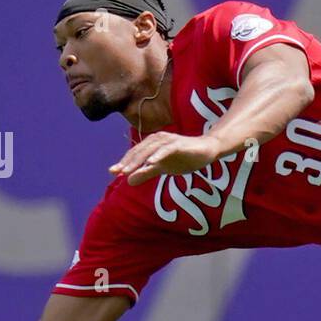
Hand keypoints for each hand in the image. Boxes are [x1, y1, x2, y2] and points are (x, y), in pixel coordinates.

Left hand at [108, 132, 222, 186]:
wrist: (207, 150)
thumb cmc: (184, 157)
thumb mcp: (163, 168)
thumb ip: (146, 173)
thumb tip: (129, 181)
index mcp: (152, 144)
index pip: (135, 153)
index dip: (125, 162)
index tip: (113, 172)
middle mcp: (158, 139)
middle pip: (140, 151)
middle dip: (128, 161)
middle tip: (117, 172)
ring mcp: (168, 141)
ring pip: (150, 150)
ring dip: (139, 160)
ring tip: (128, 170)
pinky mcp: (179, 144)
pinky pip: (166, 149)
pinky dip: (158, 155)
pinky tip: (150, 163)